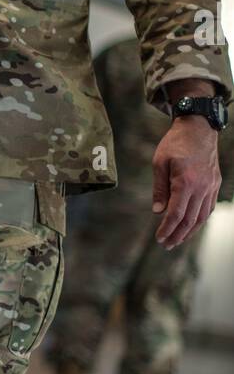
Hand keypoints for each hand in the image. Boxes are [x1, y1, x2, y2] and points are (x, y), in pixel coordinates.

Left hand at [152, 116, 221, 247]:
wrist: (199, 127)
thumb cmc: (176, 143)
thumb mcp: (160, 162)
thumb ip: (159, 189)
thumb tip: (158, 211)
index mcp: (186, 182)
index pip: (176, 214)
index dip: (167, 229)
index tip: (159, 238)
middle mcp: (201, 187)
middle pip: (190, 219)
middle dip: (177, 235)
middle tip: (166, 245)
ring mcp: (211, 186)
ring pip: (202, 216)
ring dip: (190, 231)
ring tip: (178, 240)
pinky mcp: (215, 184)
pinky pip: (208, 207)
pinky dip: (200, 220)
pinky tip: (192, 226)